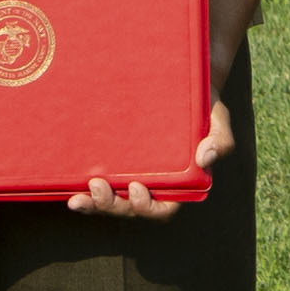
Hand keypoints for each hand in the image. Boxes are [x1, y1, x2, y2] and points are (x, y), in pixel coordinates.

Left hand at [73, 93, 229, 220]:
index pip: (162, 209)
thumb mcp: (218, 119)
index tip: (136, 187)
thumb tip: (205, 158)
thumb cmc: (203, 104)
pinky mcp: (115, 161)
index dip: (147, 206)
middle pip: (129, 209)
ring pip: (111, 201)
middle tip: (95, 188)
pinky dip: (84, 188)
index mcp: (178, 184)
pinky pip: (100, 181)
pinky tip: (68, 185)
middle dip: (111, 206)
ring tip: (76, 198)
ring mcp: (132, 174)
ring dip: (93, 204)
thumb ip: (220, 140)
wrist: (180, 81)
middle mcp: (153, 185)